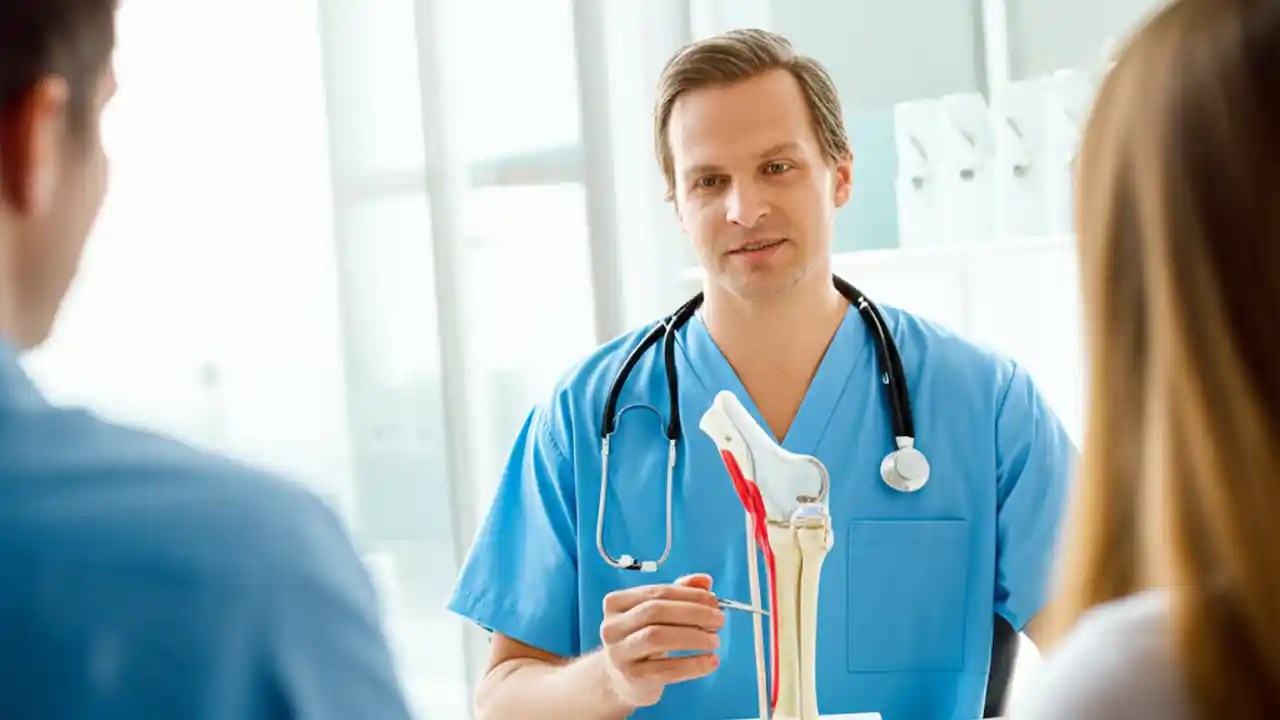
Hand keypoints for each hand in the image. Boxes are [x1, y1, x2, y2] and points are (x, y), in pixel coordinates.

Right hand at [599, 573, 725, 708]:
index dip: (689, 595)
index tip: (714, 601)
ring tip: (715, 640)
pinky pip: (667, 669)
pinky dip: (694, 664)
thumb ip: (680, 594)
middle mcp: (612, 626)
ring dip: (694, 637)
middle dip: (693, 613)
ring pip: (658, 637)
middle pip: (656, 612)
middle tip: (719, 620)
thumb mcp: (657, 614)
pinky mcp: (633, 678)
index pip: (657, 592)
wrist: (623, 679)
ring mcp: (619, 653)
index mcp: (616, 603)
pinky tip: (711, 661)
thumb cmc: (643, 640)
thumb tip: (705, 580)